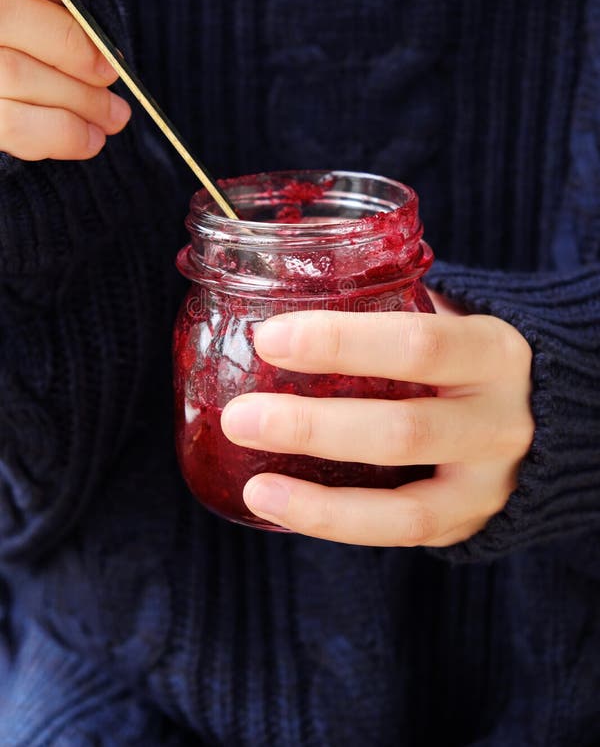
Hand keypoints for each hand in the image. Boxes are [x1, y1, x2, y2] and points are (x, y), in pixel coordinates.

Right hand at [0, 0, 129, 160]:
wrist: (14, 64)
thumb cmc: (31, 16)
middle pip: (9, 18)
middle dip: (76, 51)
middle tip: (112, 73)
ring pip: (14, 75)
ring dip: (80, 101)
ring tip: (115, 114)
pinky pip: (11, 126)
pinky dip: (60, 134)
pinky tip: (91, 138)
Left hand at [221, 298, 534, 545]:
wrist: (550, 415)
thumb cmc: (466, 355)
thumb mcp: (448, 316)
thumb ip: (386, 307)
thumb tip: (279, 292)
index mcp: (494, 351)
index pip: (418, 344)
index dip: (341, 342)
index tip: (269, 338)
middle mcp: (502, 422)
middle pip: (404, 430)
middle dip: (313, 426)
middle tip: (240, 416)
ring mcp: (489, 484)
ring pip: (404, 506)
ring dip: (319, 498)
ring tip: (255, 485)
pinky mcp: (466, 524)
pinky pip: (397, 535)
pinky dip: (334, 524)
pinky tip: (279, 507)